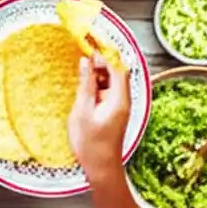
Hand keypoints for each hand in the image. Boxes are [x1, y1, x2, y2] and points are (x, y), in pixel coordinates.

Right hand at [68, 54, 130, 183]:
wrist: (101, 168)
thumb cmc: (91, 144)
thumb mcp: (83, 111)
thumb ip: (85, 84)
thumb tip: (86, 61)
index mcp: (119, 98)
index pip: (116, 65)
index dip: (104, 50)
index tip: (91, 39)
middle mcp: (123, 100)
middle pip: (116, 70)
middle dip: (101, 58)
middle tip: (85, 49)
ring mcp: (120, 106)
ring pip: (112, 79)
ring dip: (99, 70)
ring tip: (83, 65)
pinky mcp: (114, 111)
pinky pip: (108, 89)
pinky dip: (98, 82)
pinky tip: (86, 83)